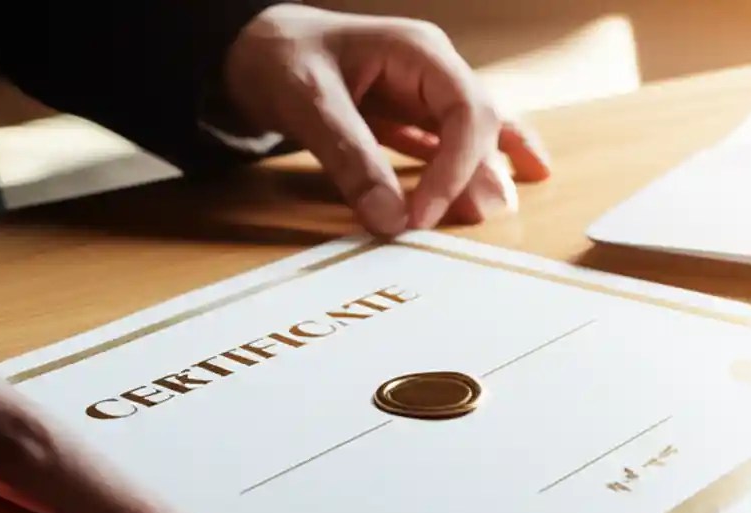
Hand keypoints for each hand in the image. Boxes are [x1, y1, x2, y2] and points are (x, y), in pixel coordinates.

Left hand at [223, 5, 550, 235]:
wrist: (250, 49)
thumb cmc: (278, 58)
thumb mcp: (307, 103)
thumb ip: (349, 158)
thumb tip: (390, 220)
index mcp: (418, 52)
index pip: (466, 111)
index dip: (456, 167)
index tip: (424, 215)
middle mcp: (433, 70)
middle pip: (479, 125)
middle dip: (480, 174)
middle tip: (473, 226)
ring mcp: (425, 94)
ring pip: (474, 136)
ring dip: (484, 175)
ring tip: (494, 215)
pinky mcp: (411, 118)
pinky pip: (452, 144)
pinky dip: (469, 170)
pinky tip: (500, 187)